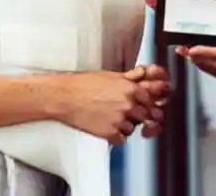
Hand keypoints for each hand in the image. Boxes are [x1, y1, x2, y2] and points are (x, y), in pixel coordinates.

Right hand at [50, 70, 164, 144]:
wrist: (64, 97)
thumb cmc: (83, 84)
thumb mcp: (109, 75)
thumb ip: (129, 78)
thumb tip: (141, 74)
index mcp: (130, 89)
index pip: (151, 100)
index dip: (146, 104)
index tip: (140, 105)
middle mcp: (128, 104)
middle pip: (146, 116)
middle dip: (138, 116)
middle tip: (125, 113)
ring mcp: (120, 120)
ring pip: (133, 129)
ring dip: (125, 126)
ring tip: (111, 119)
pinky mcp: (110, 133)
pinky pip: (122, 140)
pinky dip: (116, 136)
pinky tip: (106, 127)